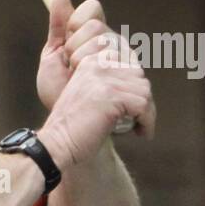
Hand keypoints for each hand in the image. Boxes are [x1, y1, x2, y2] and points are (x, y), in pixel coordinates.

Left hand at [37, 0, 141, 110]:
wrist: (67, 127)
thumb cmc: (61, 93)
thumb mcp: (53, 59)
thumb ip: (58, 29)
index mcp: (100, 36)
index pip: (92, 9)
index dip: (75, 24)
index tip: (66, 47)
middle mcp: (118, 46)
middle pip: (98, 28)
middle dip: (76, 52)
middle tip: (74, 72)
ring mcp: (129, 66)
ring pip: (108, 48)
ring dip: (86, 70)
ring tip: (85, 85)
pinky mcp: (137, 91)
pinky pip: (122, 70)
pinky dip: (102, 84)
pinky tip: (98, 95)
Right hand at [40, 47, 155, 167]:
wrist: (57, 143)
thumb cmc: (73, 126)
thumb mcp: (88, 94)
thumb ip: (108, 83)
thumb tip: (140, 84)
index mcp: (91, 62)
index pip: (129, 65)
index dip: (134, 88)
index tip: (133, 107)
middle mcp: (98, 66)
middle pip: (139, 77)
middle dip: (142, 100)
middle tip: (138, 119)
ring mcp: (105, 80)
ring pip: (144, 91)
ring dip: (147, 113)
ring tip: (139, 127)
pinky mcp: (112, 96)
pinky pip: (143, 105)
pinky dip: (147, 122)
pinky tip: (140, 133)